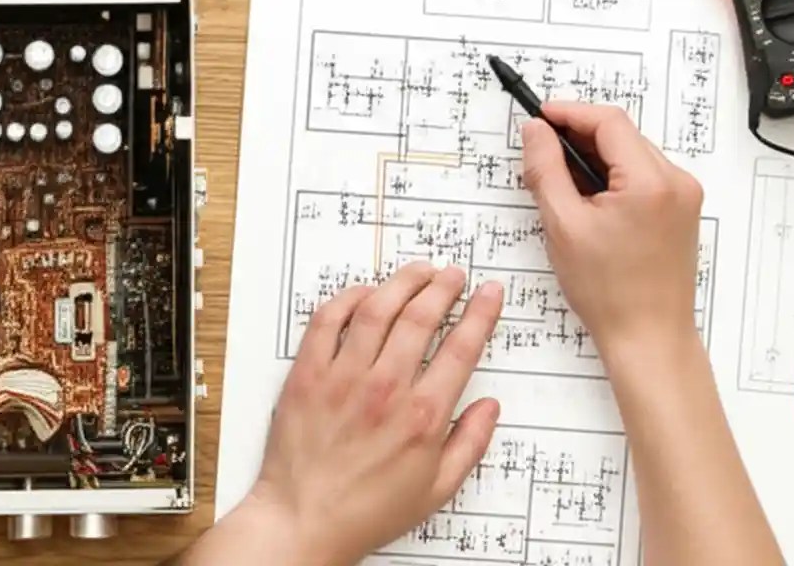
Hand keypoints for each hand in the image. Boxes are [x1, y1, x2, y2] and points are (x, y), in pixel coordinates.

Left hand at [235, 262, 504, 565]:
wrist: (304, 521)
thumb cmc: (366, 511)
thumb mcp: (436, 489)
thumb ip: (469, 444)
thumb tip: (489, 408)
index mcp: (422, 416)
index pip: (462, 347)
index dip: (480, 313)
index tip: (489, 294)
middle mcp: (385, 389)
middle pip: (421, 317)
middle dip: (444, 287)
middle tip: (453, 275)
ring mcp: (342, 378)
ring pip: (377, 308)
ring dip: (402, 282)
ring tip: (418, 271)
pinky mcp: (307, 375)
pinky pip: (327, 321)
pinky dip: (348, 298)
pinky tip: (365, 292)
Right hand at [520, 102, 703, 347]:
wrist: (648, 336)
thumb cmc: (609, 291)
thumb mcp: (563, 224)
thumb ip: (545, 169)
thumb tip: (536, 131)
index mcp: (650, 181)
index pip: (608, 122)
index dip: (568, 113)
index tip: (539, 117)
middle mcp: (675, 181)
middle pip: (621, 135)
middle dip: (578, 136)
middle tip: (540, 151)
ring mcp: (682, 196)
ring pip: (631, 155)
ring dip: (594, 157)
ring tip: (559, 181)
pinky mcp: (680, 211)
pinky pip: (642, 177)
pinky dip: (611, 177)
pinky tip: (585, 199)